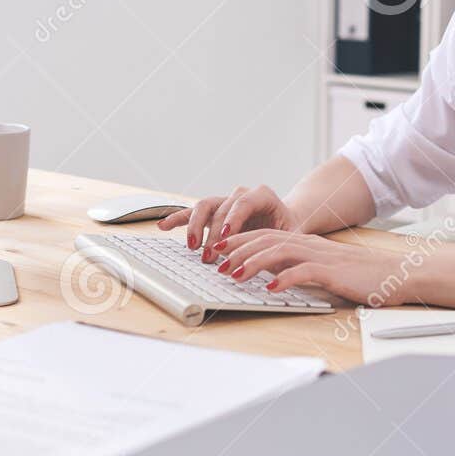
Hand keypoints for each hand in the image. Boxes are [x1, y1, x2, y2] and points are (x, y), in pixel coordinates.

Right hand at [156, 184, 297, 262]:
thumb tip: (270, 261)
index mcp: (263, 195)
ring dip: (195, 226)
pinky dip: (178, 218)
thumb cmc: (288, 232)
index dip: (233, 219)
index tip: (226, 237)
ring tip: (192, 246)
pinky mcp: (213, 211)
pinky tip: (163, 226)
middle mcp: (241, 194)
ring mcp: (225, 201)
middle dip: (213, 232)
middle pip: (221, 207)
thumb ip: (281, 244)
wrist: (284, 223)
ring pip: (204, 206)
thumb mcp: (291, 237)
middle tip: (209, 255)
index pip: (244, 202)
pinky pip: (192, 212)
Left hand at [209, 229, 414, 304]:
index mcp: (307, 243)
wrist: (396, 274)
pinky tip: (269, 288)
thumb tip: (270, 277)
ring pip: (279, 251)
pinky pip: (304, 271)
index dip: (240, 240)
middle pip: (267, 238)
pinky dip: (284, 279)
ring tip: (234, 274)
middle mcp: (311, 245)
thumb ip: (299, 269)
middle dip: (238, 249)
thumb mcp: (324, 269)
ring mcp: (322, 257)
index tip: (220, 250)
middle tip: (217, 261)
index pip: (266, 235)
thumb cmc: (361, 276)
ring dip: (253, 262)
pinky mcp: (333, 272)